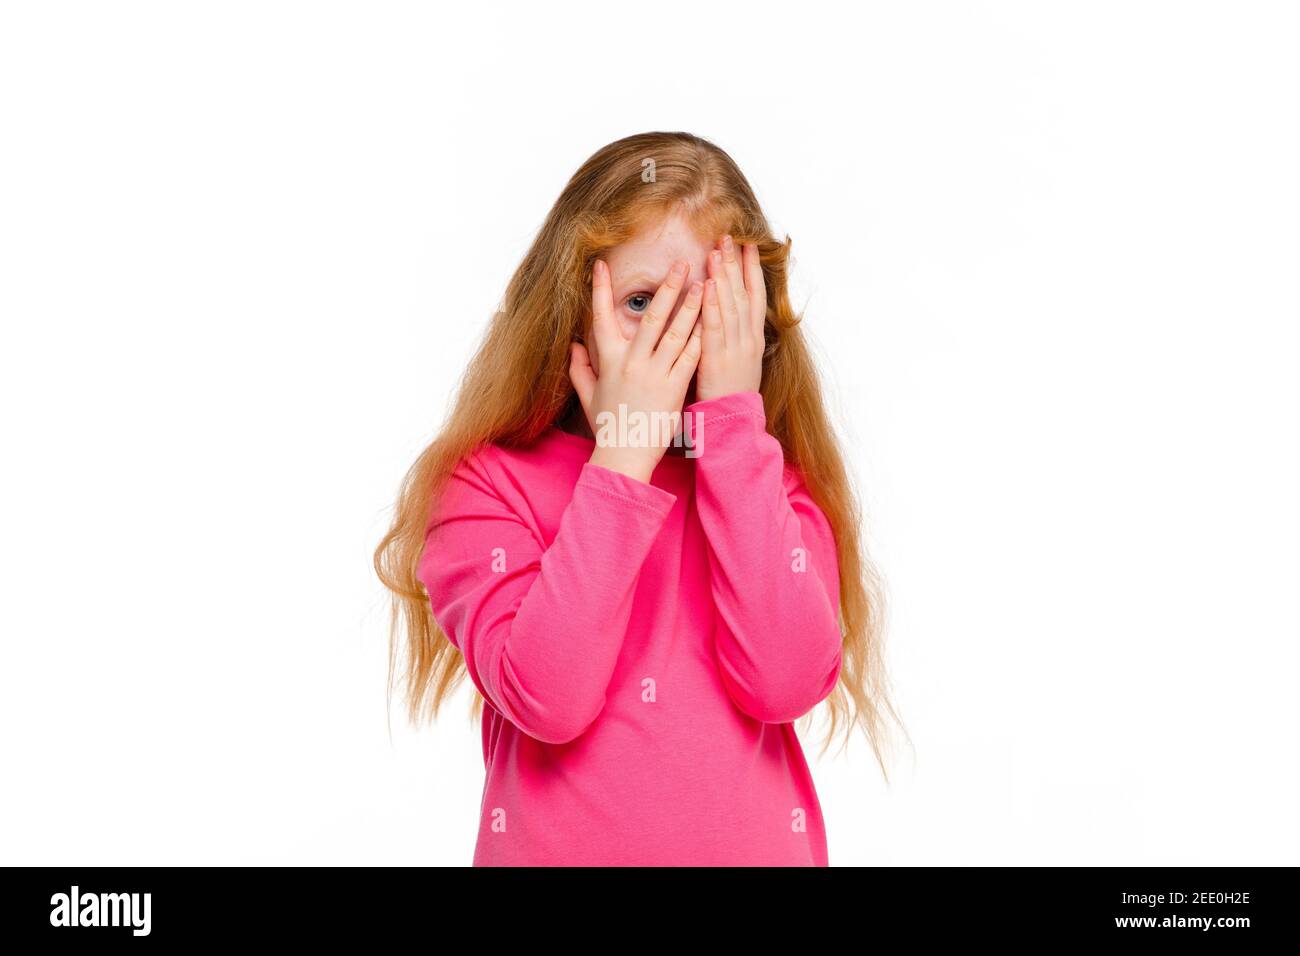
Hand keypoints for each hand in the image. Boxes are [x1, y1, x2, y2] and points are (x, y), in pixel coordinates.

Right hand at [568, 258, 703, 482]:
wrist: (624, 456)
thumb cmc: (608, 426)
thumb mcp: (589, 396)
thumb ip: (579, 369)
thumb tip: (573, 347)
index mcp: (608, 360)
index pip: (601, 318)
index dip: (599, 290)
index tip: (601, 264)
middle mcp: (632, 362)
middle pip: (651, 317)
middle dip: (667, 288)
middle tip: (681, 264)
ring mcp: (654, 374)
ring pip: (675, 332)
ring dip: (691, 306)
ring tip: (704, 284)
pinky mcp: (674, 388)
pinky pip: (690, 356)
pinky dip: (701, 337)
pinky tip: (713, 320)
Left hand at [695, 234, 765, 402]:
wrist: (734, 423)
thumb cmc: (732, 394)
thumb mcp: (741, 362)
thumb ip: (736, 337)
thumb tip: (728, 316)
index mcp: (754, 338)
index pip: (756, 296)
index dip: (752, 270)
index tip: (749, 245)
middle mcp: (748, 339)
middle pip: (743, 294)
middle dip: (736, 264)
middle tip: (729, 237)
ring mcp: (735, 348)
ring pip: (731, 306)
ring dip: (723, 277)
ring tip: (717, 251)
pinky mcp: (718, 359)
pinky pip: (714, 328)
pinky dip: (711, 305)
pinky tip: (705, 286)